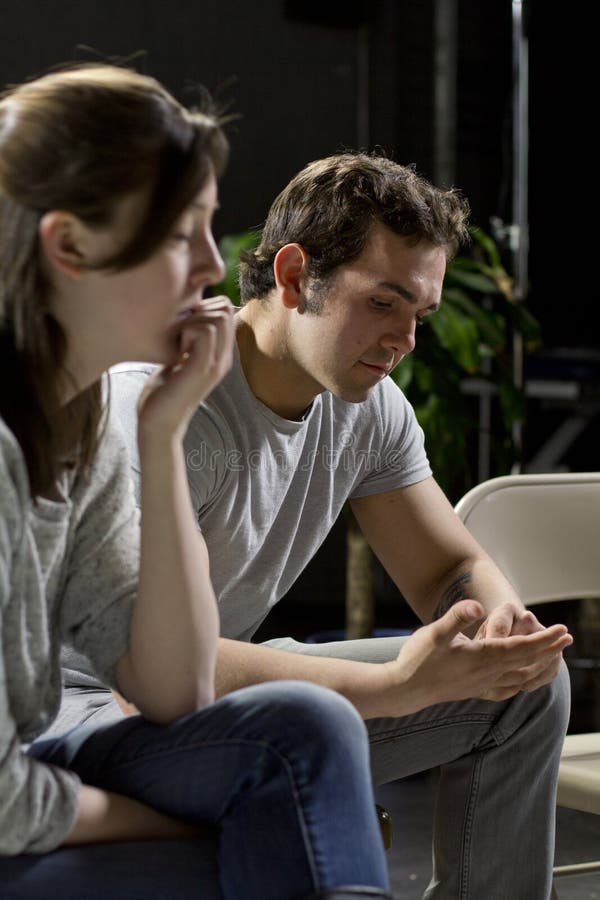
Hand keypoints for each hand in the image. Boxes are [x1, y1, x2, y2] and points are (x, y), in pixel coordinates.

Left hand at [137, 296, 234, 439]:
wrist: (158, 424)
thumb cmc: (162, 392)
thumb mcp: (178, 359)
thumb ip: (186, 341)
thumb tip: (183, 314)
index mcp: (220, 354)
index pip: (226, 309)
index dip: (204, 306)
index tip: (183, 325)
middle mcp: (223, 358)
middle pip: (225, 308)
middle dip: (199, 309)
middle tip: (180, 332)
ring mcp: (215, 363)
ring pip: (218, 316)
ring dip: (194, 320)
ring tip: (179, 342)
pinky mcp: (202, 369)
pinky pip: (206, 331)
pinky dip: (187, 332)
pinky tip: (176, 350)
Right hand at [385, 600, 571, 712]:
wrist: (405, 690)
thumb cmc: (418, 660)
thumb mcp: (435, 633)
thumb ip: (457, 617)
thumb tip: (478, 606)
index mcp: (483, 657)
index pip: (523, 648)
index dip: (545, 639)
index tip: (564, 630)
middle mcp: (488, 674)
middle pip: (527, 662)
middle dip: (549, 650)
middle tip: (567, 638)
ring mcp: (482, 685)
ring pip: (521, 678)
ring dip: (539, 666)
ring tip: (551, 657)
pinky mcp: (474, 691)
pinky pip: (507, 689)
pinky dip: (521, 683)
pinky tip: (522, 681)